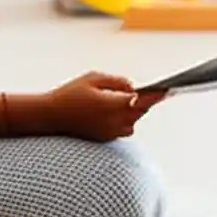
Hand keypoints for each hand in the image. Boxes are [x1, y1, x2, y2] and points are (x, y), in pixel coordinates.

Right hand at [42, 71, 164, 141]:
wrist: (49, 116)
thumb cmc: (70, 94)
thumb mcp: (93, 78)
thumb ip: (117, 81)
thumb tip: (132, 87)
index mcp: (113, 105)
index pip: (142, 101)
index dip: (156, 95)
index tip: (167, 90)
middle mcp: (114, 121)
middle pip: (140, 111)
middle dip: (144, 101)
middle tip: (150, 91)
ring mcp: (110, 132)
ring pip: (132, 121)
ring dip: (133, 111)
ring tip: (126, 99)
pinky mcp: (104, 138)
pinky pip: (123, 129)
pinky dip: (124, 119)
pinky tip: (117, 110)